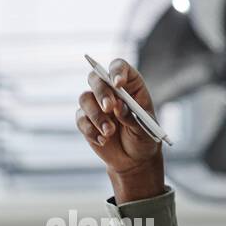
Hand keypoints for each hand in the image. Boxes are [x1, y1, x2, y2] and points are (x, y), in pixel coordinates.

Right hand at [75, 58, 163, 179]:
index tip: (118, 84)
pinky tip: (103, 141)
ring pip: (85, 98)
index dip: (116, 71)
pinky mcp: (86, 119)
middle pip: (96, 78)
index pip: (119, 67)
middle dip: (101, 92)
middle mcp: (110, 90)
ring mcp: (96, 104)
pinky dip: (91, 130)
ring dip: (96, 116)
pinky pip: (81, 120)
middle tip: (109, 108)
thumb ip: (132, 117)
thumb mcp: (144, 129)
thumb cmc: (143, 137)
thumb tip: (118, 106)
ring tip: (109, 132)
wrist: (134, 158)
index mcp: (129, 84)